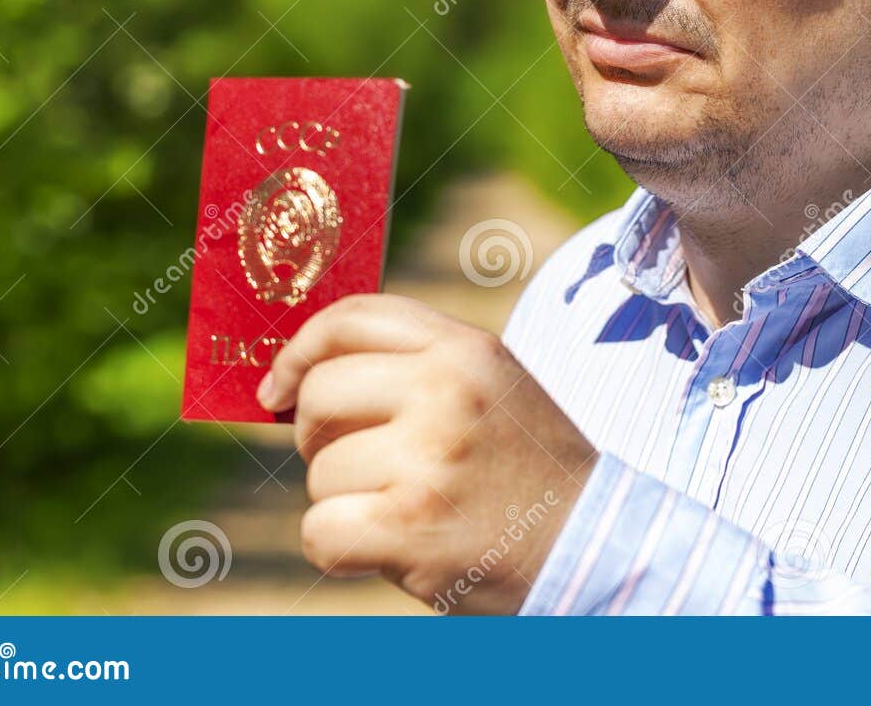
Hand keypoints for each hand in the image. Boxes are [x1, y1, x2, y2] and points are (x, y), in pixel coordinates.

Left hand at [257, 293, 596, 613]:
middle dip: (316, 437)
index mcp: (464, 349)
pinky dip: (339, 551)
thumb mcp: (491, 386)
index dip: (298, 351)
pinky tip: (386, 551)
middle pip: (318, 394)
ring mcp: (428, 456)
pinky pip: (320, 531)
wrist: (593, 545)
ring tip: (402, 511)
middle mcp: (446, 391)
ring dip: (342, 502)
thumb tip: (299, 377)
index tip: (278, 389)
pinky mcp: (411, 525)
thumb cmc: (526, 469)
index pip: (352, 318)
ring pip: (317, 472)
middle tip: (356, 466)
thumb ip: (415, 367)